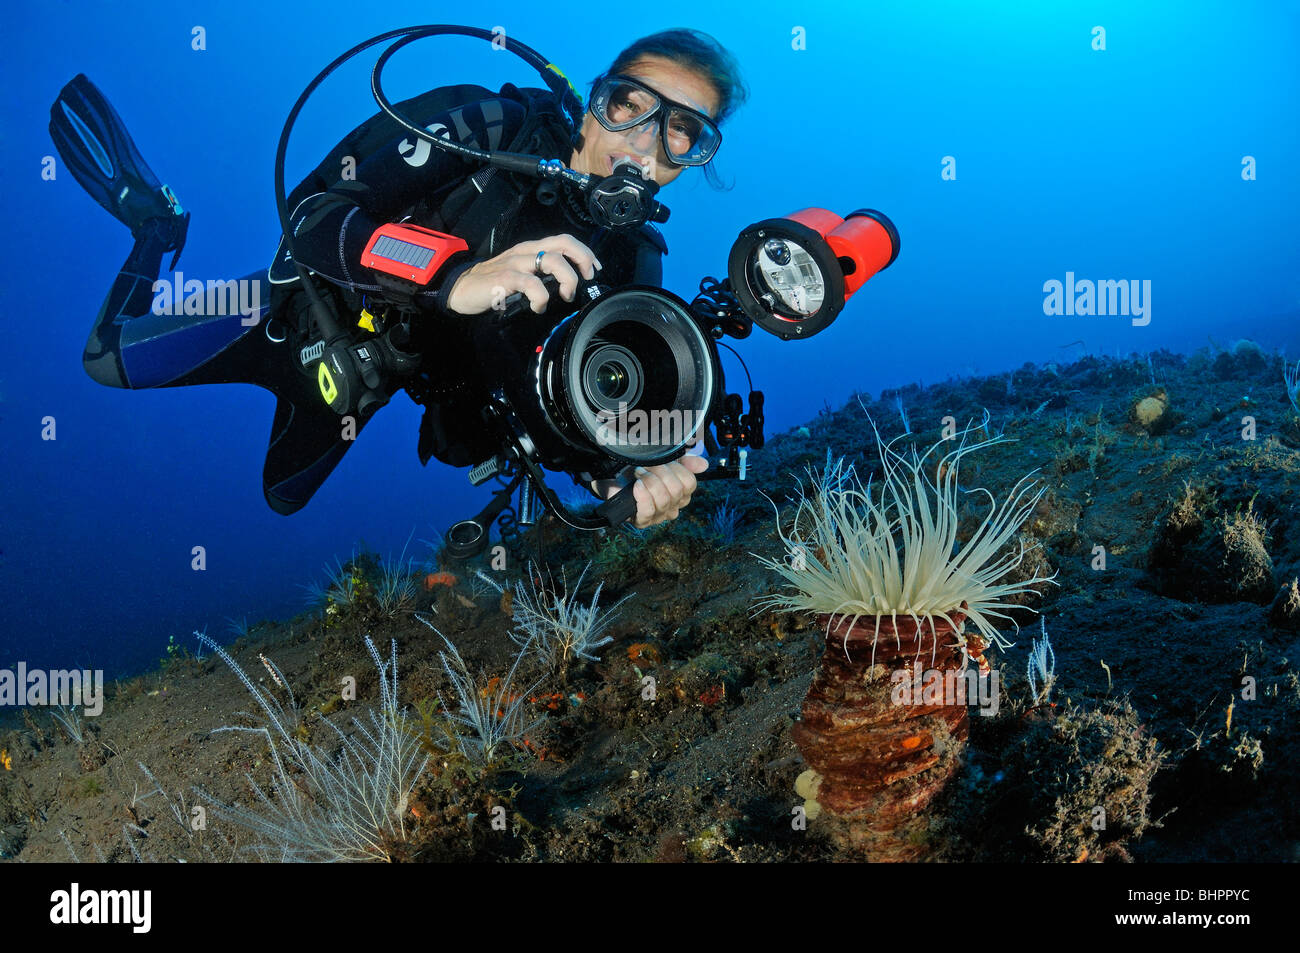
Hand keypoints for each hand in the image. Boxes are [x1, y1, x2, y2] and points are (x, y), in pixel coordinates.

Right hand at [445, 234, 601, 315]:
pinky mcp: (506, 278)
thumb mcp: (521, 274)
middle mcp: (526, 252)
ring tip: (566, 295)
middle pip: (563, 244)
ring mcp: (516, 264)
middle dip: (583, 260)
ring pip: (552, 260)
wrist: (460, 289)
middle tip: (585, 280)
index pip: (564, 240)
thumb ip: (540, 275)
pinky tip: (539, 307)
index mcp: (531, 249)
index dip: (584, 252)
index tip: (594, 269)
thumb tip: (565, 286)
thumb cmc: (493, 284)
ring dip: (567, 279)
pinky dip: (542, 298)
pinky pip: (532, 285)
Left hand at [591, 453, 708, 528]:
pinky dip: (642, 496)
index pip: (689, 483)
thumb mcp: (664, 461)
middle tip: (645, 467)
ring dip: (648, 482)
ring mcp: (658, 516)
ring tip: (638, 475)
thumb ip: (685, 462)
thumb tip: (704, 464)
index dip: (676, 469)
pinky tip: (636, 487)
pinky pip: (648, 510)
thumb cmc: (638, 470)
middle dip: (659, 473)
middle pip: (677, 490)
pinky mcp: (642, 521)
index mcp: (681, 493)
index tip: (660, 461)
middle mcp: (672, 507)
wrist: (613, 476)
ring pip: (664, 499)